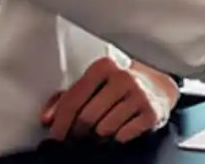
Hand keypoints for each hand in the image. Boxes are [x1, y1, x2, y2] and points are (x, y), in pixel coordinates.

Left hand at [41, 57, 178, 142]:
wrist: (157, 87)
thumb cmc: (117, 87)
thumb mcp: (92, 85)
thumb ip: (67, 98)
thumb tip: (47, 119)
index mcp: (103, 66)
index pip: (73, 99)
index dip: (60, 123)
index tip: (56, 135)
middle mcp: (123, 77)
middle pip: (87, 117)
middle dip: (80, 131)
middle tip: (81, 134)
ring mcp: (139, 94)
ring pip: (104, 128)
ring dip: (100, 134)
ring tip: (103, 128)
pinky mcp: (152, 112)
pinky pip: (122, 135)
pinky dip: (118, 137)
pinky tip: (121, 128)